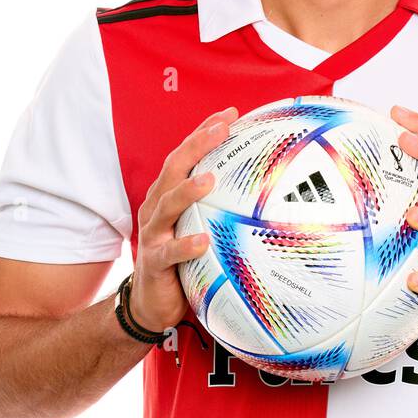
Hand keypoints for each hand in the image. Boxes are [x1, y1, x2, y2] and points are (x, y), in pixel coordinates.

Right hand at [129, 105, 239, 332]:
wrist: (150, 305)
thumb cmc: (182, 262)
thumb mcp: (199, 229)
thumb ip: (219, 210)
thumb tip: (266, 195)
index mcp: (168, 196)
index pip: (184, 155)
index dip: (204, 132)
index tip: (230, 113)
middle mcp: (157, 208)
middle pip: (173, 168)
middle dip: (196, 145)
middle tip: (221, 129)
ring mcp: (153, 234)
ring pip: (166, 205)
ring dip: (188, 191)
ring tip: (210, 179)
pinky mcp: (154, 262)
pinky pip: (169, 252)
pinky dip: (185, 246)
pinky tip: (203, 241)